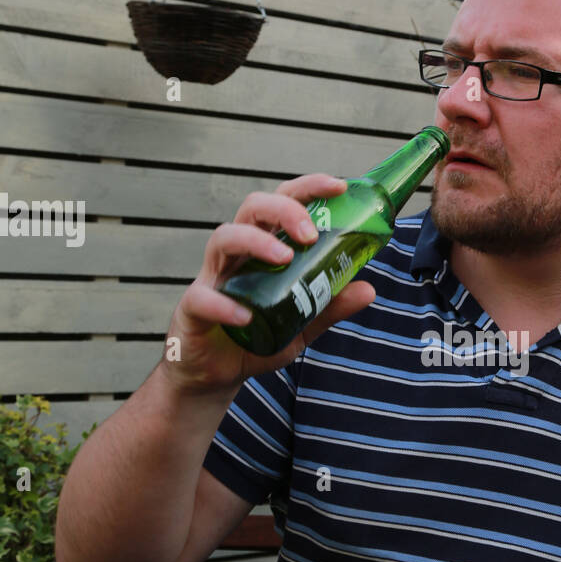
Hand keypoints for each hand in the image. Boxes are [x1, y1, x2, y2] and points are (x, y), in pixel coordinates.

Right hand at [161, 174, 375, 395]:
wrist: (215, 375)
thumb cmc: (255, 339)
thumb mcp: (301, 324)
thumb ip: (329, 307)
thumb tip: (368, 289)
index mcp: (264, 249)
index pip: (282, 203)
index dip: (307, 188)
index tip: (337, 186)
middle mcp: (238, 255)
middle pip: (252, 208)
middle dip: (284, 210)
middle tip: (310, 233)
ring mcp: (213, 277)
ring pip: (224, 238)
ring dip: (256, 241)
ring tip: (284, 258)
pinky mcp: (192, 308)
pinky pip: (202, 297)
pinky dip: (224, 305)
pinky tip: (246, 318)